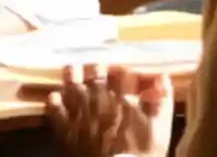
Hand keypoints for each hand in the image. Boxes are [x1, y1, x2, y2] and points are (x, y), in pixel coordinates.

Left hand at [47, 64, 173, 156]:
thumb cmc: (141, 155)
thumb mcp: (160, 129)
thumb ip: (162, 102)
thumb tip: (162, 78)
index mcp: (123, 97)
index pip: (124, 72)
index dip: (125, 73)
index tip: (126, 76)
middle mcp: (99, 98)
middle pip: (96, 71)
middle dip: (98, 69)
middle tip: (98, 70)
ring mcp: (79, 111)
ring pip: (72, 82)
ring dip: (73, 75)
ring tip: (73, 71)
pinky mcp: (64, 127)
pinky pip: (54, 106)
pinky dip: (55, 100)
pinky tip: (56, 97)